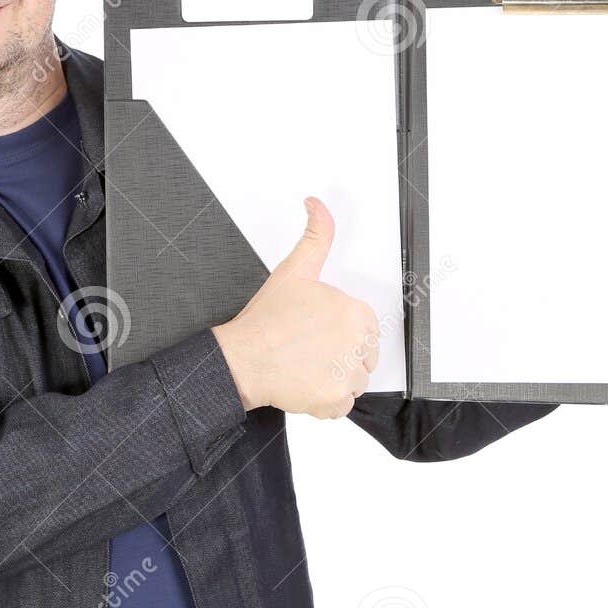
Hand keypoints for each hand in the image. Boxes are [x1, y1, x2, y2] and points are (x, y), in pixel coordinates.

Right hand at [212, 196, 379, 418]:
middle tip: (308, 348)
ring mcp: (346, 374)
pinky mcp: (334, 400)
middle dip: (340, 353)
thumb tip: (317, 204)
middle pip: (363, 354)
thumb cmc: (265, 320)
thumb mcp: (294, 270)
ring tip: (305, 365)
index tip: (318, 331)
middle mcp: (356, 343)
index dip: (340, 329)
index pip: (365, 327)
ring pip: (354, 379)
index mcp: (354, 312)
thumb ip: (316, 236)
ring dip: (334, 377)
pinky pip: (343, 404)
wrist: (242, 359)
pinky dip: (327, 400)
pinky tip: (305, 383)